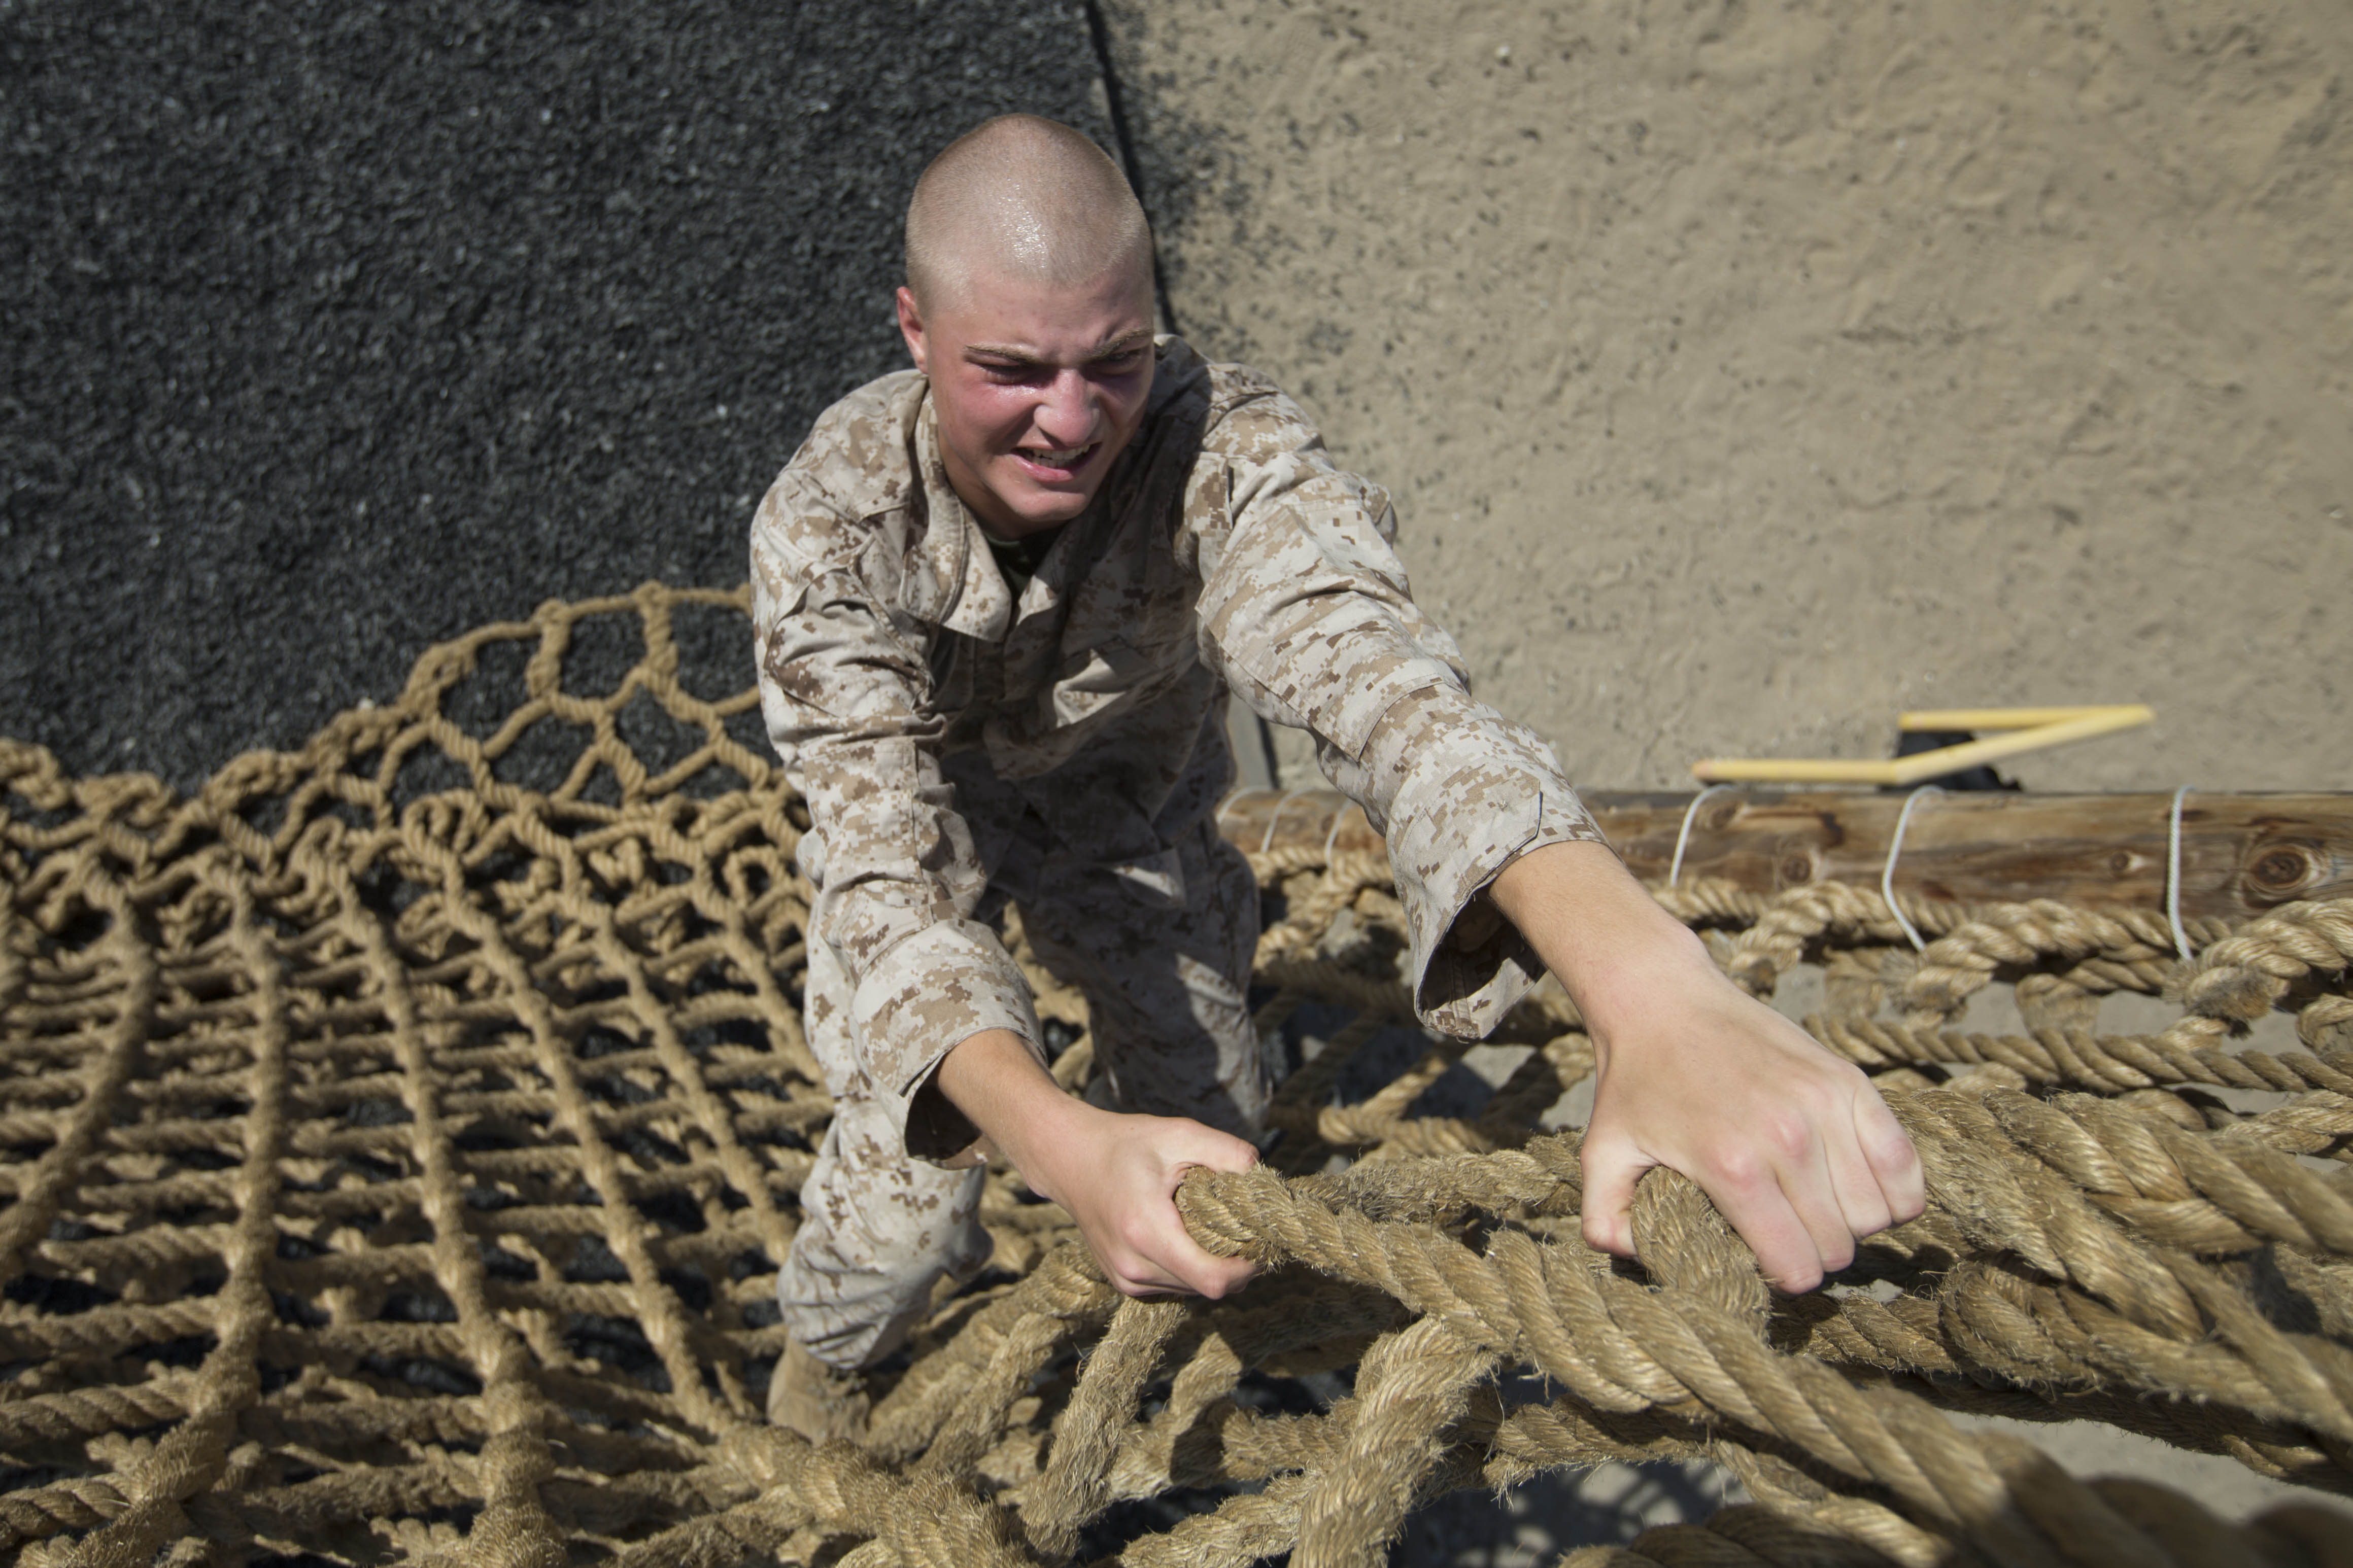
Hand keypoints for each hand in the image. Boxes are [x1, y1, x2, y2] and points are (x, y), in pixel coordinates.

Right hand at [935, 1029, 1259, 1297]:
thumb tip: (1265, 1179)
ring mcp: (1125, 1279)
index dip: (1247, 1267)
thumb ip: (1228, 1152)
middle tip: (1242, 1225)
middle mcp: (1133, 1266)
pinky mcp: (1124, 1283)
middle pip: (1207, 1288)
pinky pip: (1174, 1286)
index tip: (1260, 1238)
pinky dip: (1189, 1267)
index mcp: (1147, 1231)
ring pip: (1192, 1290)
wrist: (1068, 1158)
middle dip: (1234, 1263)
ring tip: (1209, 1224)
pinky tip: (1186, 1234)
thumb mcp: (1180, 1134)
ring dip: (1211, 1266)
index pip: (1214, 1280)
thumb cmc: (1125, 1143)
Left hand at [1580, 982, 1922, 1289]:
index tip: (1766, 1261)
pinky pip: (1905, 1163)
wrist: (1663, 1000)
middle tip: (1788, 1233)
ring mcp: (1824, 1106)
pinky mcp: (1849, 1081)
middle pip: (1839, 1245)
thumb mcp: (1602, 1154)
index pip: (1797, 1266)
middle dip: (1815, 1253)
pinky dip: (1894, 1188)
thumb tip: (1639, 1261)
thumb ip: (1606, 1222)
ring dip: (1852, 1222)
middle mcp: (1787, 1138)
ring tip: (1817, 1206)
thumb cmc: (1635, 1084)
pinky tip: (1858, 1185)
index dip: (1783, 1277)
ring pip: (1878, 1211)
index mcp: (1731, 1168)